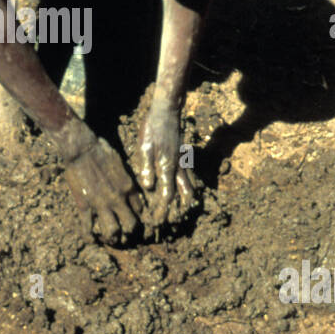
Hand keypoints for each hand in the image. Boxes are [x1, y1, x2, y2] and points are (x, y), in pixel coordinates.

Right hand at [63, 136, 142, 242]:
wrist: (82, 149)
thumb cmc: (101, 150)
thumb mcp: (120, 163)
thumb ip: (124, 177)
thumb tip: (126, 185)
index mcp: (128, 187)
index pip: (139, 209)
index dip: (137, 215)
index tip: (132, 217)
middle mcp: (118, 199)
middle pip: (130, 225)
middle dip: (129, 232)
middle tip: (125, 235)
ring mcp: (101, 204)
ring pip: (112, 231)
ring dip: (112, 238)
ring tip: (111, 240)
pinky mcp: (85, 205)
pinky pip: (88, 227)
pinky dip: (89, 236)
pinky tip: (91, 239)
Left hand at [137, 102, 196, 227]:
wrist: (167, 110)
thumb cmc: (153, 127)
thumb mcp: (144, 145)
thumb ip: (147, 166)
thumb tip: (148, 187)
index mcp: (167, 166)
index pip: (167, 194)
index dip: (163, 209)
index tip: (158, 221)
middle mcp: (179, 167)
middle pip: (184, 195)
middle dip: (178, 211)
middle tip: (171, 223)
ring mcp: (183, 162)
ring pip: (189, 187)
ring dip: (185, 203)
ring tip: (179, 214)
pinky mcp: (183, 158)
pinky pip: (188, 178)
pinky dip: (187, 190)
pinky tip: (180, 195)